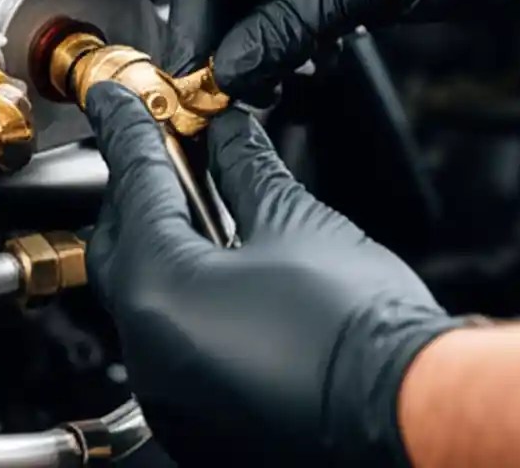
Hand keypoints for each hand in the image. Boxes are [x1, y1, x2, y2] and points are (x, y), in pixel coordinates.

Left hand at [84, 81, 461, 466]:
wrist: (403, 411)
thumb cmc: (358, 328)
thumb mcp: (298, 225)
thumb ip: (247, 171)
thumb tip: (229, 137)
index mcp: (161, 287)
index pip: (133, 185)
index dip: (127, 131)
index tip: (115, 100)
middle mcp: (146, 346)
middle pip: (120, 244)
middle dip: (140, 193)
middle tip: (167, 154)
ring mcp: (167, 390)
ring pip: (144, 300)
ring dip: (166, 252)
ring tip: (208, 215)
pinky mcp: (195, 418)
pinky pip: (171, 346)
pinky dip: (187, 305)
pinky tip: (226, 282)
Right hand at [166, 0, 519, 100]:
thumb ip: (286, 24)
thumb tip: (229, 66)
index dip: (192, 16)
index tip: (193, 69)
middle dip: (226, 39)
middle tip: (230, 92)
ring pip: (261, 4)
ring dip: (261, 48)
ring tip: (271, 86)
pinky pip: (297, 12)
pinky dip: (294, 44)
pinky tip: (307, 67)